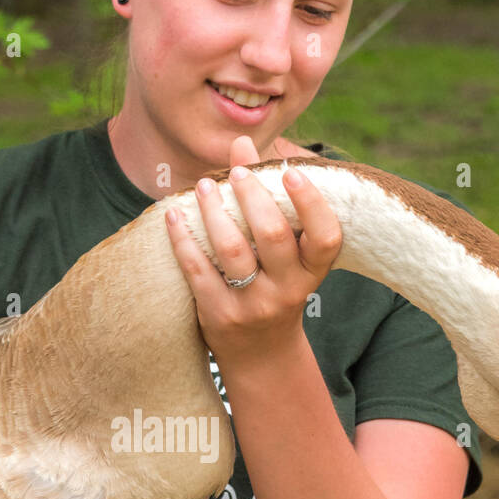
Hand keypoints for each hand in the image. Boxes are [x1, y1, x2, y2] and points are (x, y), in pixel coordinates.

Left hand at [165, 135, 342, 371]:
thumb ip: (267, 198)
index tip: (290, 173)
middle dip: (252, 197)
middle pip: (272, 235)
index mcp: (312, 272)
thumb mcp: (284, 254)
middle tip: (236, 174)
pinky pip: (197, 270)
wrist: (261, 355)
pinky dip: (182, 238)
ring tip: (201, 186)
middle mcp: (287, 290)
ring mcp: (253, 306)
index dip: (310, 203)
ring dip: (214, 212)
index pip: (324, 237)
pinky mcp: (219, 315)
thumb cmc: (274, 288)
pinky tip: (173, 215)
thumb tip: (242, 143)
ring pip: (232, 251)